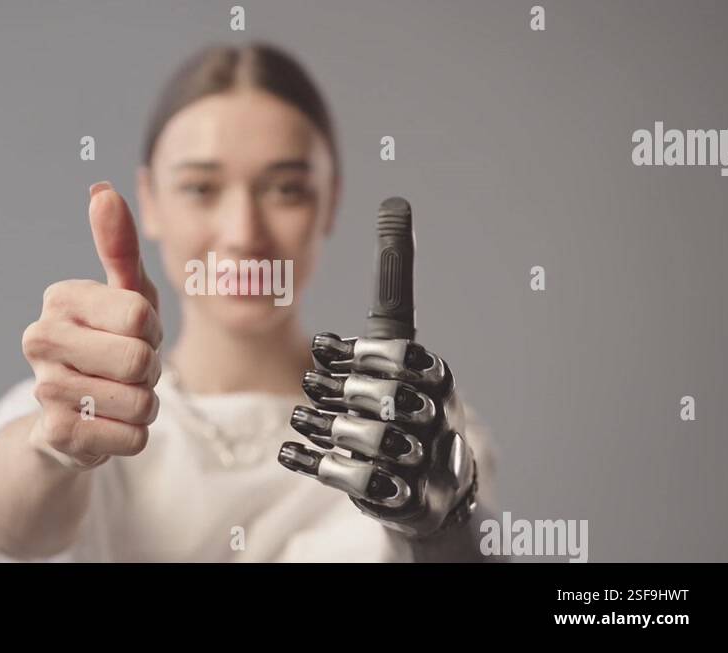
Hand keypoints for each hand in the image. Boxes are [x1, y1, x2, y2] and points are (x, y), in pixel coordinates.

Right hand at [20, 182, 162, 467]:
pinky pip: (131, 438)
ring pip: (139, 402)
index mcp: (60, 298)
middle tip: (128, 370)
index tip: (134, 333)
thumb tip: (102, 190)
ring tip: (116, 396)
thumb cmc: (110, 342)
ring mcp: (43, 389)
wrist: (74, 415)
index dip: (152, 330)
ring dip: (144, 405)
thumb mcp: (126, 293)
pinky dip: (132, 436)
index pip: (140, 314)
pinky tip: (105, 425)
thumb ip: (118, 245)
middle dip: (150, 371)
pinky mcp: (55, 435)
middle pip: (139, 359)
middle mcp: (39, 339)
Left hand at [277, 197, 476, 538]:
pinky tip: (290, 452)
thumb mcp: (401, 335)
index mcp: (437, 372)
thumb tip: (395, 204)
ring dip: (322, 428)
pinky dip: (312, 463)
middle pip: (370, 397)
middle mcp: (437, 414)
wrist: (432, 476)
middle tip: (313, 392)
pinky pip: (350, 477)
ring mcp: (422, 459)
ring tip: (307, 421)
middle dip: (331, 392)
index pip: (392, 355)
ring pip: (359, 438)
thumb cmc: (403, 389)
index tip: (325, 354)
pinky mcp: (401, 495)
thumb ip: (396, 280)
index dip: (351, 357)